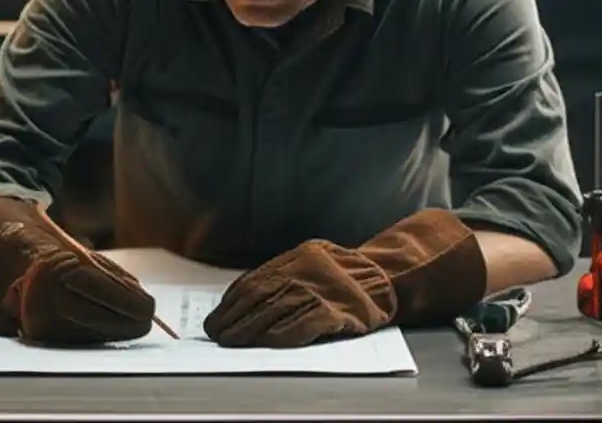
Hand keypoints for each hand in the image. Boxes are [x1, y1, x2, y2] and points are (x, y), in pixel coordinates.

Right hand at [0, 197, 154, 343]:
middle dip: (126, 323)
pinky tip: (98, 329)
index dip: (133, 304)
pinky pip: (61, 339)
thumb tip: (135, 295)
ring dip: (107, 332)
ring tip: (127, 325)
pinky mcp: (20, 333)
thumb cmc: (30, 239)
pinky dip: (82, 333)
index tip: (150, 309)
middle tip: (144, 321)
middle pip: (100, 323)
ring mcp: (28, 321)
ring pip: (82, 336)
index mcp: (59, 270)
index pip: (110, 296)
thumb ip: (101, 272)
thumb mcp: (69, 247)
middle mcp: (43, 300)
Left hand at [205, 208, 486, 347]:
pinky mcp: (337, 312)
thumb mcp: (310, 260)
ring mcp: (320, 291)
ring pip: (276, 312)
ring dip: (250, 330)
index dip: (230, 302)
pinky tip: (267, 344)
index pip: (252, 282)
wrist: (387, 276)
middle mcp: (303, 272)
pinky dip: (283, 335)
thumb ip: (282, 272)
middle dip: (233, 318)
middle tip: (215, 335)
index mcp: (294, 259)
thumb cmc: (344, 273)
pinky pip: (304, 325)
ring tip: (231, 343)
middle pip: (259, 298)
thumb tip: (245, 296)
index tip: (215, 318)